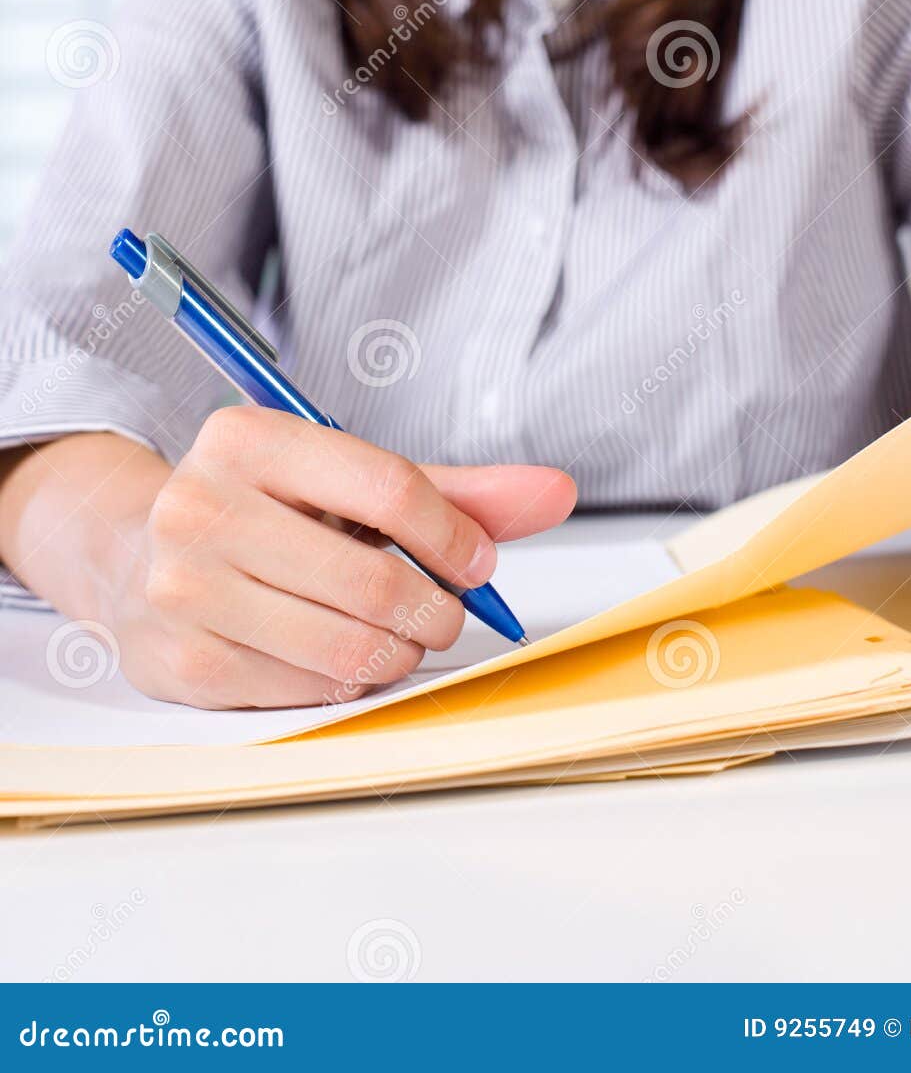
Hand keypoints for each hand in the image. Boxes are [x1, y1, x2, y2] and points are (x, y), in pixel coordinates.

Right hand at [108, 405, 575, 709]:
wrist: (134, 552)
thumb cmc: (267, 511)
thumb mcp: (347, 481)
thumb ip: (453, 489)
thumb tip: (557, 491)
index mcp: (249, 438)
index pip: (388, 486)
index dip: (454, 535)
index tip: (479, 562)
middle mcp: (202, 504)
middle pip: (373, 579)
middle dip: (436, 609)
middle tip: (445, 614)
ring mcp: (184, 588)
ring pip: (345, 646)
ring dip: (399, 653)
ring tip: (400, 637)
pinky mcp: (183, 662)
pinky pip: (308, 691)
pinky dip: (348, 682)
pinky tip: (340, 655)